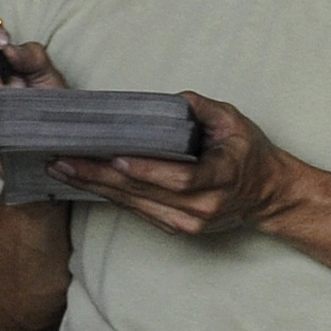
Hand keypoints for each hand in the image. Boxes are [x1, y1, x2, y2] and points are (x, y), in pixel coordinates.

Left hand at [52, 91, 293, 240]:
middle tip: (64, 159)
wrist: (268, 195)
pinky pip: (137, 210)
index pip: (180, 179)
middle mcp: (202, 208)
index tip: (114, 157)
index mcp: (221, 178)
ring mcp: (188, 224)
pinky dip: (110, 195)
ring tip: (62, 168)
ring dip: (95, 187)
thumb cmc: (249, 154)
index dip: (146, 170)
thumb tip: (170, 101)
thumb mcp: (234, 121)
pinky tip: (85, 181)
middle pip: (145, 193)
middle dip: (100, 176)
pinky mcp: (176, 230)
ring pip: (134, 205)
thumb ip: (202, 109)